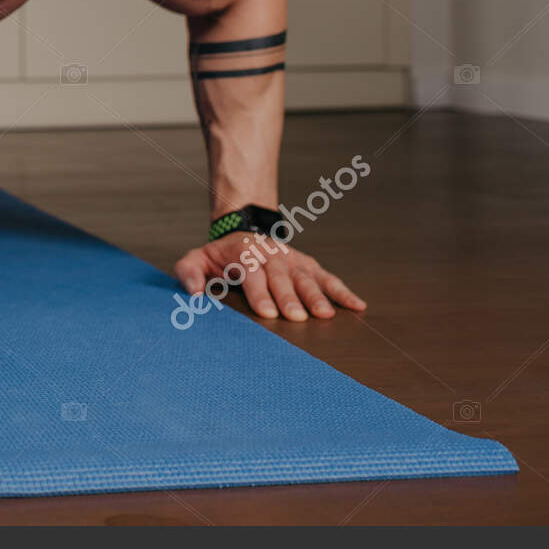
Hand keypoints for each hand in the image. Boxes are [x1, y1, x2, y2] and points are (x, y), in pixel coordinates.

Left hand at [174, 233, 365, 321]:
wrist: (241, 231)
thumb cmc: (219, 256)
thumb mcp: (196, 258)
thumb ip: (189, 273)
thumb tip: (193, 293)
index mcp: (243, 255)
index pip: (252, 273)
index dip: (259, 292)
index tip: (267, 312)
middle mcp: (271, 256)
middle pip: (281, 277)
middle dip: (289, 297)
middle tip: (297, 317)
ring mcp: (292, 260)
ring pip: (306, 277)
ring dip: (316, 296)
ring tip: (324, 314)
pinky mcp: (307, 265)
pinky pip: (327, 278)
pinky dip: (343, 291)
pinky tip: (358, 306)